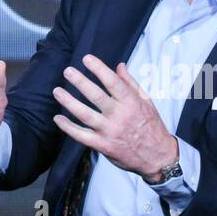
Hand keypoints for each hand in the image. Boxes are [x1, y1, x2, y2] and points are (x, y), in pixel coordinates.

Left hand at [51, 55, 178, 182]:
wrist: (158, 157)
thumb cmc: (152, 127)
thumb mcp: (147, 102)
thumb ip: (131, 83)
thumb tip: (119, 66)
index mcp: (131, 102)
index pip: (113, 82)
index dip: (99, 69)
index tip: (87, 59)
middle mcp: (119, 116)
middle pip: (96, 96)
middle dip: (80, 82)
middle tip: (68, 71)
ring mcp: (110, 131)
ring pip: (85, 114)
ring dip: (69, 102)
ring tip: (57, 91)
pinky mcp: (103, 146)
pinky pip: (82, 136)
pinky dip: (68, 127)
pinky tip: (58, 119)